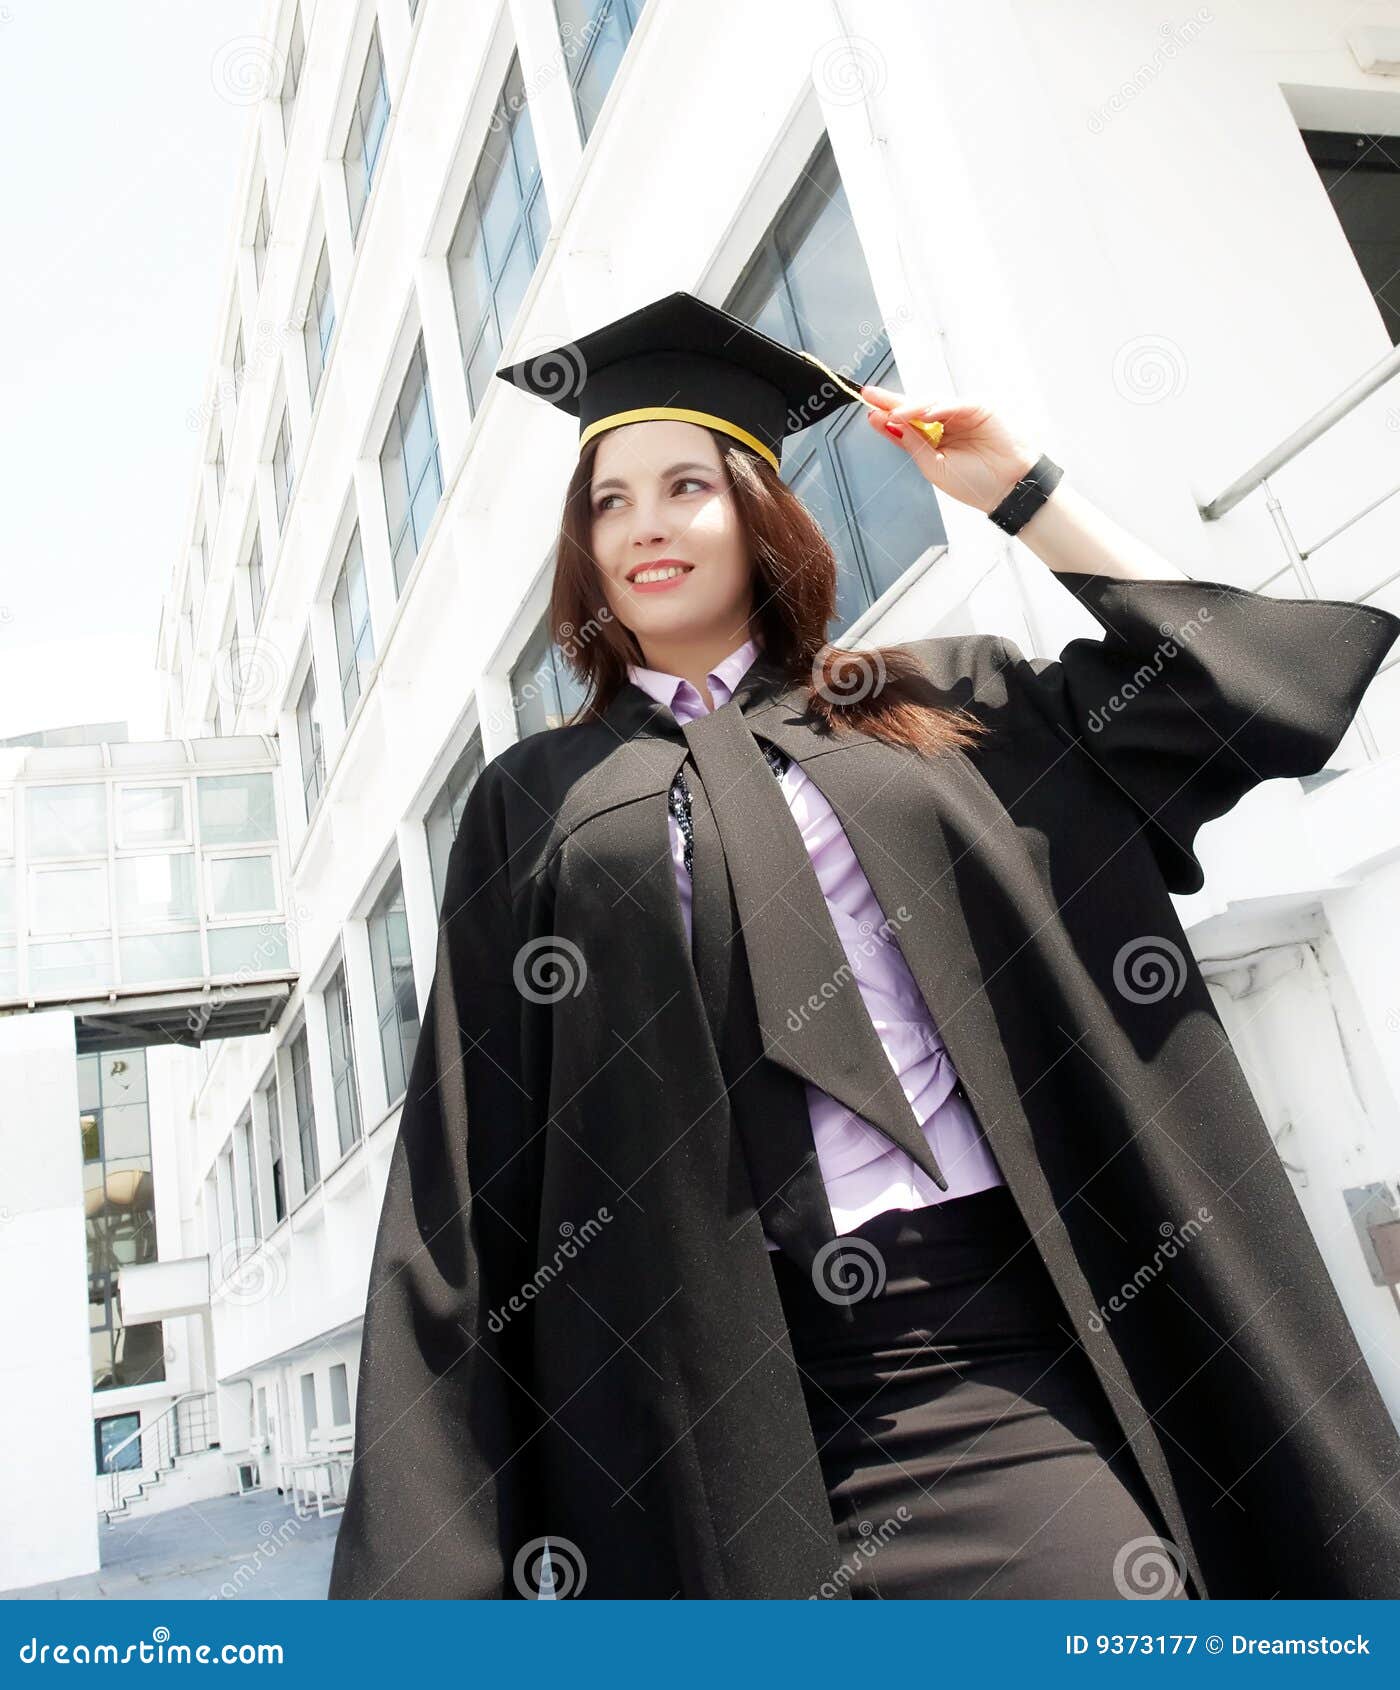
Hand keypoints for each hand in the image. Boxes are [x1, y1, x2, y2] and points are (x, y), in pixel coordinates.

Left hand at [860, 382, 1041, 514]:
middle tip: (869, 395)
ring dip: (911, 406)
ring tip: (894, 413)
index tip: (868, 412)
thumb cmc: (974, 483)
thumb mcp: (933, 467)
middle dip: (891, 401)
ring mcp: (961, 414)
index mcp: (934, 439)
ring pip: (931, 403)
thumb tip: (890, 424)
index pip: (906, 425)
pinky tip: (926, 413)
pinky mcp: (979, 408)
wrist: (1008, 490)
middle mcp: (945, 423)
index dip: (887, 418)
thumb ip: (913, 444)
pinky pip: (955, 404)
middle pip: (914, 408)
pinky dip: (940, 407)